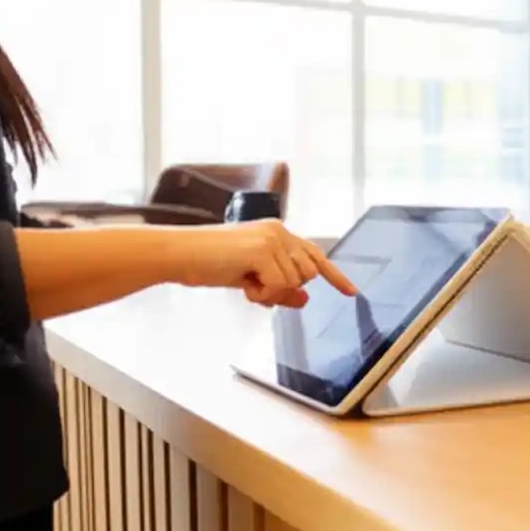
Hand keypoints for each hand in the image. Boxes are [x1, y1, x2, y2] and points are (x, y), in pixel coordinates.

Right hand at [173, 219, 356, 306]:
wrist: (178, 254)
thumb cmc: (207, 263)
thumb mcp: (250, 278)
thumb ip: (280, 287)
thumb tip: (305, 299)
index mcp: (277, 233)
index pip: (314, 255)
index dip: (334, 276)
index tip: (351, 292)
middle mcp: (279, 231)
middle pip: (307, 274)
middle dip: (285, 288)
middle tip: (253, 286)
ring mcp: (272, 239)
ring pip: (294, 282)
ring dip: (270, 291)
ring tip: (243, 280)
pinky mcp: (262, 250)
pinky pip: (279, 286)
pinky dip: (261, 293)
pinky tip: (242, 283)